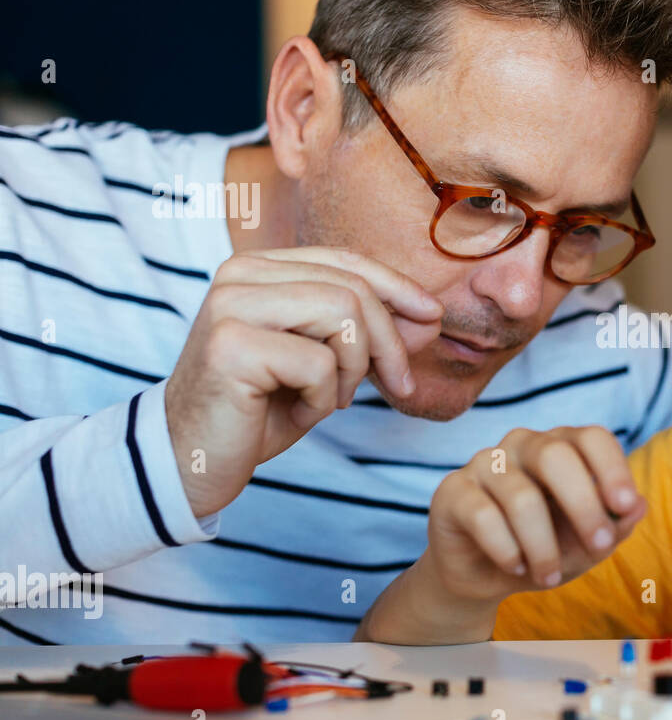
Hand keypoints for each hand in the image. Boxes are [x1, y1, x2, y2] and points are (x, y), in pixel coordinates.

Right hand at [166, 247, 442, 517]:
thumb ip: (367, 331)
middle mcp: (238, 274)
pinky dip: (323, 399)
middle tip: (396, 385)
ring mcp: (230, 306)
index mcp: (258, 267)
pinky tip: (296, 413)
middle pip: (352, 289)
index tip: (432, 318)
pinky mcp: (230, 347)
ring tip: (331, 400)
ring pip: (342, 316)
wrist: (191, 459)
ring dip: (354, 370)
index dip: (398, 287)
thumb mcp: (324, 361)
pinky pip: (318, 364)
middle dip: (389, 343)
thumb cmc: (259, 409)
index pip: (345, 260)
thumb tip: (430, 315)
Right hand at [426, 426, 646, 602]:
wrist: (482, 578)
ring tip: (549, 576)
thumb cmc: (541, 550)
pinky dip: (507, 551)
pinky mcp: (452, 490)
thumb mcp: (585, 546)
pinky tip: (514, 566)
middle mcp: (522, 445)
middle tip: (599, 546)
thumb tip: (640, 507)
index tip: (625, 507)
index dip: (612, 469)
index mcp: (561, 447)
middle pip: (556, 455)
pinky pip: (484, 517)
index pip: (591, 437)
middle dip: (584, 506)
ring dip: (543, 547)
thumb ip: (614, 527)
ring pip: (522, 498)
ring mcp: (484, 463)